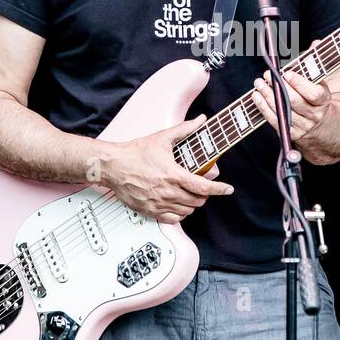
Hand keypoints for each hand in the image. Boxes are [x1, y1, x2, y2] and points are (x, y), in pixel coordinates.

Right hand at [100, 115, 233, 223]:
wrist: (112, 166)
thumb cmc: (134, 153)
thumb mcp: (162, 138)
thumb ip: (185, 129)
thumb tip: (200, 120)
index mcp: (173, 174)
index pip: (204, 187)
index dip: (220, 189)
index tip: (227, 189)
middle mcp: (167, 191)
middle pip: (198, 201)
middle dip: (205, 195)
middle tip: (203, 188)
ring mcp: (158, 203)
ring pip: (187, 211)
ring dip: (193, 204)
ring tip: (191, 195)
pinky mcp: (150, 211)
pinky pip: (173, 219)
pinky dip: (180, 214)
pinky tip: (178, 205)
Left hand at [249, 41, 332, 145]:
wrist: (331, 128)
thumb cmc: (325, 98)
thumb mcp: (330, 80)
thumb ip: (321, 61)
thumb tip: (316, 43)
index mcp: (325, 101)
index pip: (314, 94)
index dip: (301, 84)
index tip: (288, 73)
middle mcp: (315, 115)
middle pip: (296, 103)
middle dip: (280, 88)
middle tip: (268, 75)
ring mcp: (303, 126)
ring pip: (283, 112)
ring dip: (268, 97)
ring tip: (259, 83)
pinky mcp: (292, 133)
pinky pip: (276, 121)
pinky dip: (264, 108)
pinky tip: (257, 96)